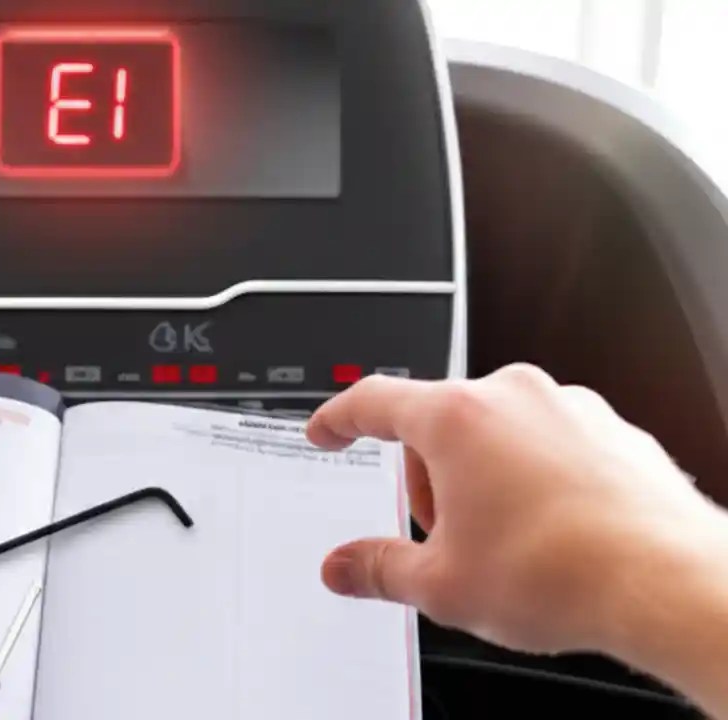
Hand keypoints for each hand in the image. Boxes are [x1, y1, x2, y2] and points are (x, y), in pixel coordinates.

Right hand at [307, 364, 727, 655]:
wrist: (668, 584)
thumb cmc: (563, 572)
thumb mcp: (441, 584)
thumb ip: (378, 567)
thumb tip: (344, 566)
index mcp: (455, 419)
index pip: (372, 400)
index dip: (338, 418)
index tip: (329, 429)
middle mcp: (512, 397)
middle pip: (437, 423)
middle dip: (427, 477)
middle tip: (439, 533)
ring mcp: (568, 407)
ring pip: (496, 431)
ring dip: (482, 476)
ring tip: (501, 540)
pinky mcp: (612, 429)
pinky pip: (549, 443)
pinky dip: (535, 477)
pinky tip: (548, 532)